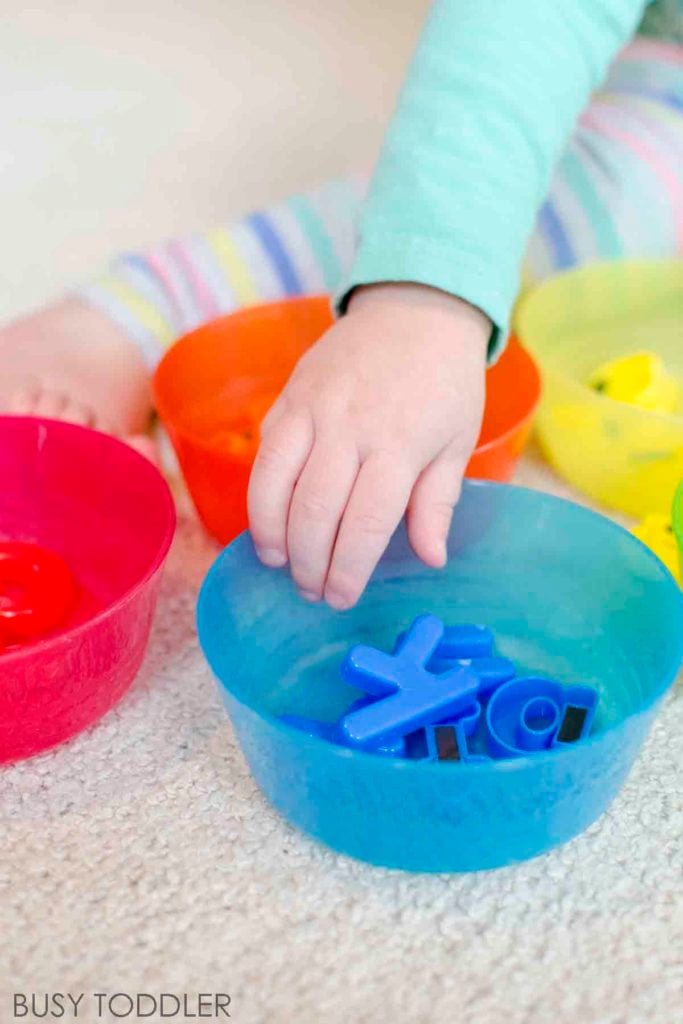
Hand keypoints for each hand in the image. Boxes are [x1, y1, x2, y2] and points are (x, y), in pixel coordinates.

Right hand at [248, 283, 489, 608]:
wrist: (417, 308)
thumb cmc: (445, 381)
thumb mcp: (458, 442)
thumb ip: (438, 502)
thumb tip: (430, 558)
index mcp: (398, 446)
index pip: (364, 524)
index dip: (347, 570)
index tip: (341, 597)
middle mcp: (349, 428)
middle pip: (313, 512)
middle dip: (308, 562)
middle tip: (311, 589)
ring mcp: (312, 409)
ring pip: (274, 484)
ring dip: (271, 532)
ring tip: (279, 561)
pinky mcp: (290, 396)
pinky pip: (265, 453)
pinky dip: (261, 492)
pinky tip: (269, 518)